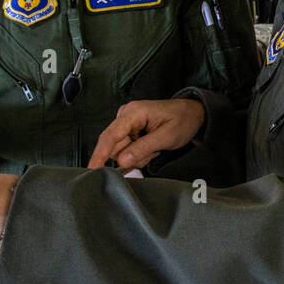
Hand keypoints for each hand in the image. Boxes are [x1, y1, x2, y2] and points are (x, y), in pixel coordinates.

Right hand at [87, 97, 205, 169]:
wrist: (192, 114)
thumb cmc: (182, 120)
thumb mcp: (167, 136)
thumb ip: (142, 149)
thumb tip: (120, 161)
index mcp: (133, 113)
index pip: (110, 136)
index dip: (99, 155)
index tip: (92, 170)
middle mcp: (125, 116)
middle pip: (115, 147)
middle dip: (134, 156)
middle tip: (155, 151)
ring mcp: (126, 125)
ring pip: (122, 152)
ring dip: (139, 156)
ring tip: (156, 147)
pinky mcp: (128, 133)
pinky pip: (127, 151)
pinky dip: (140, 155)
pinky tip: (152, 148)